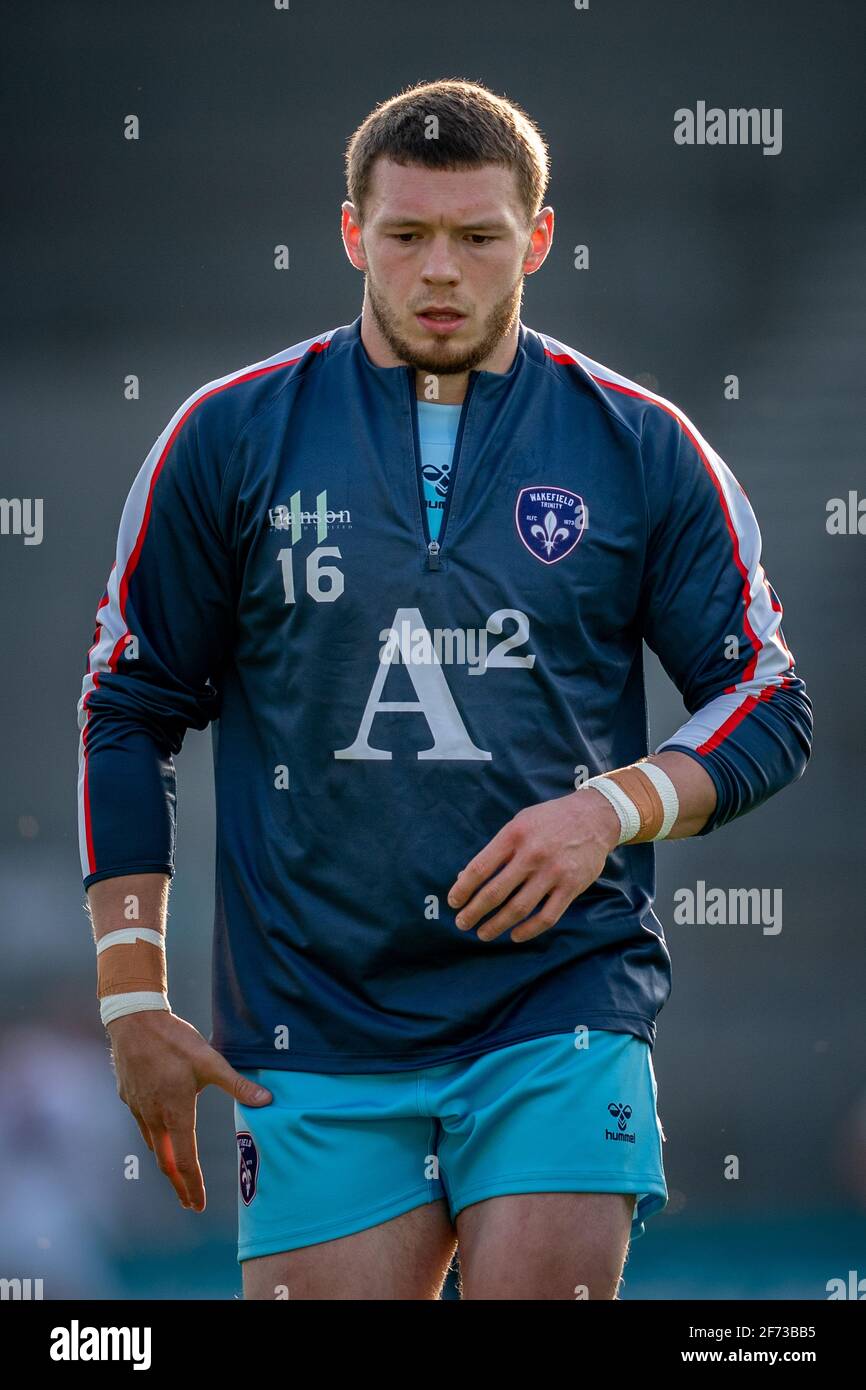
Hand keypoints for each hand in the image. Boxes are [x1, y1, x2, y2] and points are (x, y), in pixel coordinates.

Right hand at [106, 1010, 271, 1211]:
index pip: (185, 1162)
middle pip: (166, 1161)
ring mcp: (138, 1108)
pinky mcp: (129, 1097)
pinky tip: (159, 1134)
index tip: (198, 1205)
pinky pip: (142, 1126)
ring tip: (175, 1174)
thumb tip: (266, 1101)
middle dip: (178, 1185)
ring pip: (152, 1145)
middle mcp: (154, 1117)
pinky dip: (153, 1139)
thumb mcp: (211, 1061)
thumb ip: (238, 1084)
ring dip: (165, 1163)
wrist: (134, 1022)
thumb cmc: (175, 1041)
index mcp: (176, 1114)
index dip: (193, 1186)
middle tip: (188, 1202)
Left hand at [446, 789, 620, 943]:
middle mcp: (532, 855)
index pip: (480, 868)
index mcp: (514, 836)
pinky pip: (547, 917)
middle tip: (462, 924)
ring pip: (518, 909)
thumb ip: (496, 849)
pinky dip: (528, 931)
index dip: (463, 889)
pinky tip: (515, 935)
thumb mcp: (519, 824)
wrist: (595, 816)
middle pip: (495, 893)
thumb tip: (466, 876)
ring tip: (483, 934)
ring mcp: (553, 873)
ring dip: (496, 926)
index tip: (454, 902)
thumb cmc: (550, 820)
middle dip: (474, 912)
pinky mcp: (571, 887)